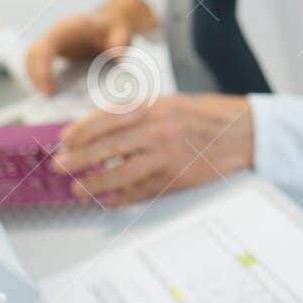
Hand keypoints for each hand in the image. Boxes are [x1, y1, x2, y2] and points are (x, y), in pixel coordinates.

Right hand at [24, 3, 136, 94]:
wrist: (108, 21)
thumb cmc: (112, 27)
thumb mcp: (121, 30)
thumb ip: (119, 40)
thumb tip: (115, 54)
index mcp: (67, 27)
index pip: (45, 47)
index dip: (42, 69)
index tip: (50, 91)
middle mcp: (55, 33)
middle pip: (32, 54)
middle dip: (35, 77)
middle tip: (48, 99)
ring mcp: (51, 42)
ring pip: (31, 59)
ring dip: (35, 79)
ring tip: (49, 100)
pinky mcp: (51, 52)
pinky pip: (38, 64)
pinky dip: (40, 78)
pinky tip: (52, 94)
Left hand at [53, 94, 254, 204]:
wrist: (243, 132)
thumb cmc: (206, 115)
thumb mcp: (169, 102)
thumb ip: (137, 113)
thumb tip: (99, 128)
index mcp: (155, 107)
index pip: (108, 118)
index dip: (82, 130)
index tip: (64, 139)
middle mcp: (159, 130)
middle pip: (109, 147)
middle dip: (79, 158)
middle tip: (59, 167)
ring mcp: (168, 156)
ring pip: (122, 173)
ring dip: (96, 182)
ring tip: (77, 188)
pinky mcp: (177, 178)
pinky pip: (143, 190)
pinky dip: (123, 197)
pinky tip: (108, 200)